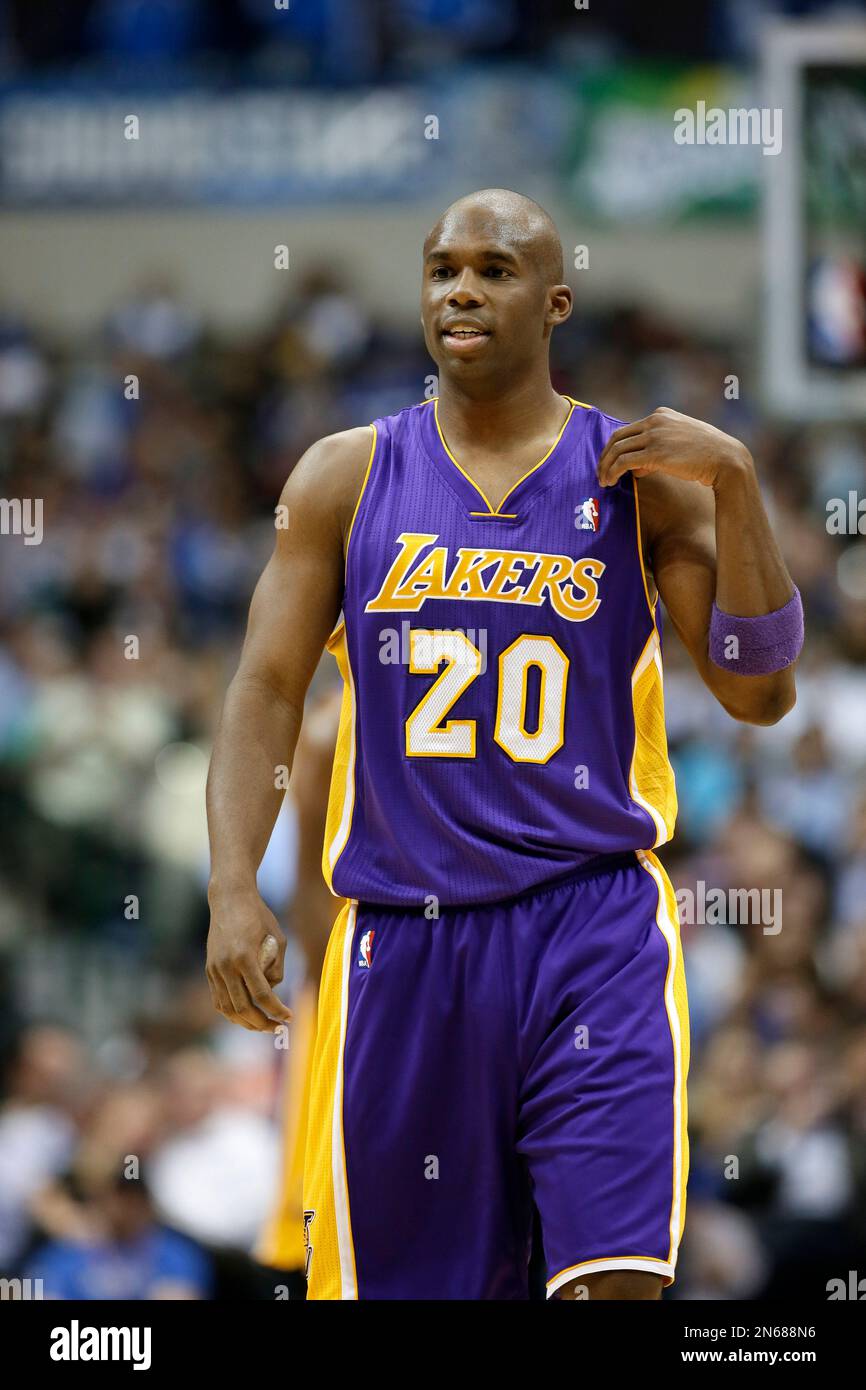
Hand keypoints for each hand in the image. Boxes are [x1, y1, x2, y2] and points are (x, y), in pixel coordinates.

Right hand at [206, 885, 292, 1031]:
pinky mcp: (209, 970)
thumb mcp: (278, 938)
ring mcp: (214, 969)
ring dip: (246, 1023)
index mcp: (244, 957)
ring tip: (263, 1026)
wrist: (229, 899)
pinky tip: (246, 1016)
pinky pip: (218, 1000)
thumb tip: (273, 991)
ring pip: (228, 1009)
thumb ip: (277, 967)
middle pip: (243, 1008)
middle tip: (278, 1028)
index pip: (262, 995)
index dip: (276, 1010)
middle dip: (262, 1023)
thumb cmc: (259, 916)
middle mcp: (226, 966)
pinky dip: (231, 1013)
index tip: (289, 1016)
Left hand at [597, 407, 750, 489]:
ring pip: (617, 449)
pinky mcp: (656, 452)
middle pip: (617, 437)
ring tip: (603, 482)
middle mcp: (655, 420)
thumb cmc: (707, 455)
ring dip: (606, 467)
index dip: (617, 448)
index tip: (612, 463)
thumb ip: (659, 448)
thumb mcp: (681, 442)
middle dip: (605, 456)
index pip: (629, 429)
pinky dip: (613, 472)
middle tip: (600, 472)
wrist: (726, 459)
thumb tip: (638, 467)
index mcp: (661, 414)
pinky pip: (624, 462)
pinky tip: (611, 482)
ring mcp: (655, 435)